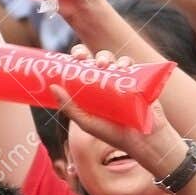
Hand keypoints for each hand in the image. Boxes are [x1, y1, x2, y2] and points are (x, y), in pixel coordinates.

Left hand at [49, 47, 187, 174]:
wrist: (142, 140)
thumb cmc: (113, 134)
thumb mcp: (87, 123)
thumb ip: (70, 108)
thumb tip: (53, 87)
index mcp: (92, 90)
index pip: (81, 68)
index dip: (76, 58)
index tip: (73, 58)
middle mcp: (106, 82)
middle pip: (95, 60)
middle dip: (89, 54)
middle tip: (85, 58)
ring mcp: (122, 80)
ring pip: (113, 59)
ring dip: (106, 57)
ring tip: (105, 65)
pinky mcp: (138, 80)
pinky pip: (131, 65)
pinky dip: (126, 62)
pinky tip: (122, 67)